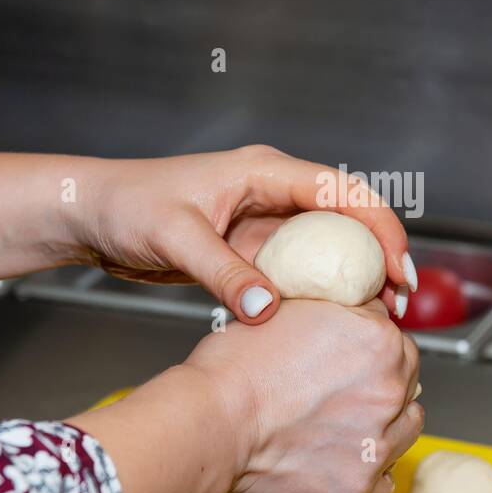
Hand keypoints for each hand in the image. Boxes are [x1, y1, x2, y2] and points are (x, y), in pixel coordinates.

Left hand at [68, 145, 416, 322]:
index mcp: (263, 171)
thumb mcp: (174, 238)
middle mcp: (272, 191)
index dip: (378, 226)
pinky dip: (320, 292)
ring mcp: (263, 220)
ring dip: (354, 277)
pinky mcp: (251, 248)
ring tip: (379, 316)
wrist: (91, 213)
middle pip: (346, 217)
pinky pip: (299, 269)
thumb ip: (223, 273)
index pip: (340, 191)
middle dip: (380, 255)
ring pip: (328, 246)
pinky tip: (332, 321)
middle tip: (400, 302)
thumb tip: (268, 310)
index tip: (397, 267)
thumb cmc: (126, 207)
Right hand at [184, 296, 422, 492]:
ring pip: (407, 427)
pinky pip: (384, 480)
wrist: (212, 422)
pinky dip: (368, 472)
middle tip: (345, 387)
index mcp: (379, 339)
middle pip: (407, 378)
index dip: (369, 343)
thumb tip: (356, 305)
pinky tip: (344, 460)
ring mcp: (379, 440)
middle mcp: (390, 388)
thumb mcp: (290, 306)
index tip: (349, 354)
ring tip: (351, 423)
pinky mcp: (360, 484)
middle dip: (382, 379)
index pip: (393, 335)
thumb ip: (336, 307)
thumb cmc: (237, 363)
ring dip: (388, 422)